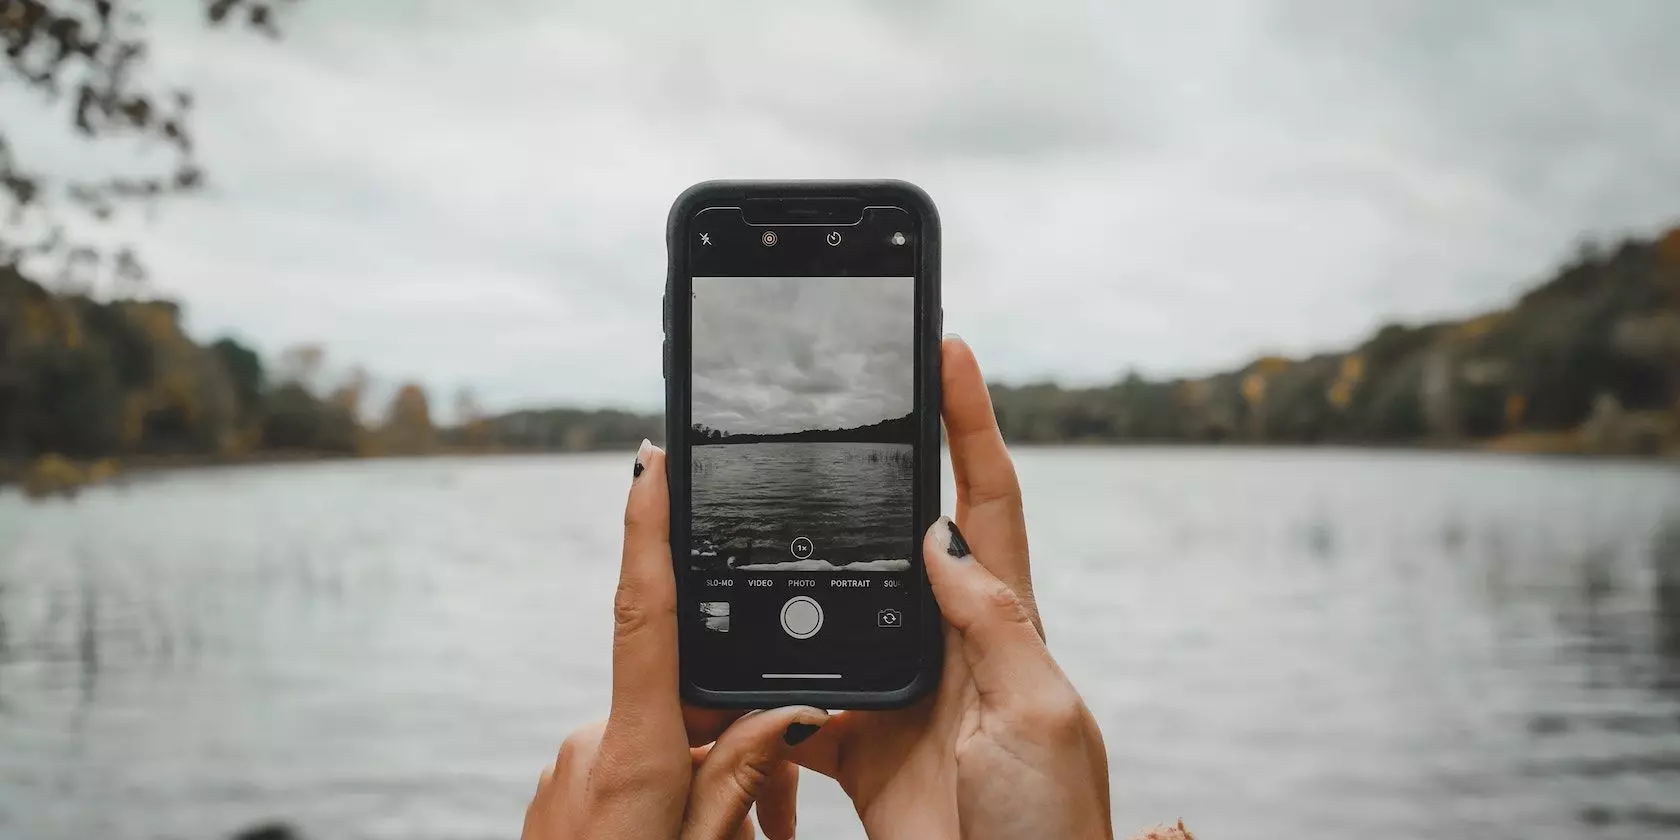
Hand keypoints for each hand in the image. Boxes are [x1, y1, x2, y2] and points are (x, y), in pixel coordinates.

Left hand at [523, 441, 828, 839]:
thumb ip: (740, 781)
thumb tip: (782, 713)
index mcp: (632, 755)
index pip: (644, 616)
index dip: (647, 529)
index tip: (651, 461)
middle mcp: (593, 745)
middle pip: (685, 707)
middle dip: (735, 747)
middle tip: (766, 829)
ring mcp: (571, 765)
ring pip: (665, 745)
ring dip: (705, 788)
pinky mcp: (563, 785)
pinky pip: (633, 768)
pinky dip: (670, 797)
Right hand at [789, 337, 1114, 839]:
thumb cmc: (1049, 826)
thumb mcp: (1036, 716)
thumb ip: (993, 624)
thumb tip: (939, 538)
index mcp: (1007, 627)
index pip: (986, 499)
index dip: (970, 420)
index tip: (947, 346)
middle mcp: (952, 647)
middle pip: (901, 536)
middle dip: (868, 471)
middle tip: (830, 406)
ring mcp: (903, 693)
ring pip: (836, 611)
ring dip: (798, 575)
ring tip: (753, 523)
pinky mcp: (859, 747)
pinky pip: (799, 699)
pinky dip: (761, 687)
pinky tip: (727, 668)